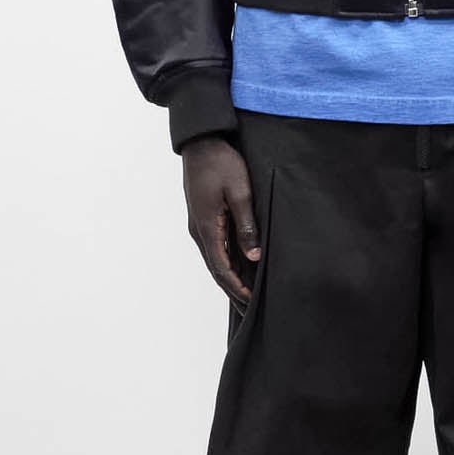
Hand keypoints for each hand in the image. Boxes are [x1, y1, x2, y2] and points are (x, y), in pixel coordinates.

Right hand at [182, 135, 260, 309]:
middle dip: (233, 292)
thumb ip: (246, 225)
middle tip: (250, 312)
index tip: (252, 304)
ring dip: (231, 280)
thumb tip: (253, 256)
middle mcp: (199, 232)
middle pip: (217, 271)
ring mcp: (199, 226)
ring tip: (247, 298)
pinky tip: (241, 271)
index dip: (237, 289)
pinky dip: (228, 264)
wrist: (202, 141)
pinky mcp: (204, 219)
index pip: (222, 269)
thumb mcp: (239, 192)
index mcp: (206, 228)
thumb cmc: (222, 163)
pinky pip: (216, 249)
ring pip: (216, 261)